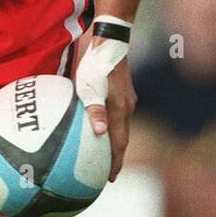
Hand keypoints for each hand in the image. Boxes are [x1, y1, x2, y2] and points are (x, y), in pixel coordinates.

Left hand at [75, 34, 134, 181]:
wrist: (108, 37)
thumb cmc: (95, 61)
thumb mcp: (89, 86)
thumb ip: (95, 109)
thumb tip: (101, 133)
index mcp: (120, 109)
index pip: (119, 143)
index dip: (115, 163)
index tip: (109, 180)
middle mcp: (126, 106)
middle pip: (121, 138)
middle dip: (114, 157)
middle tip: (104, 174)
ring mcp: (125, 97)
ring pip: (119, 126)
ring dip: (112, 142)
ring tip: (101, 155)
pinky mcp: (120, 90)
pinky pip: (115, 114)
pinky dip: (108, 126)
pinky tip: (97, 126)